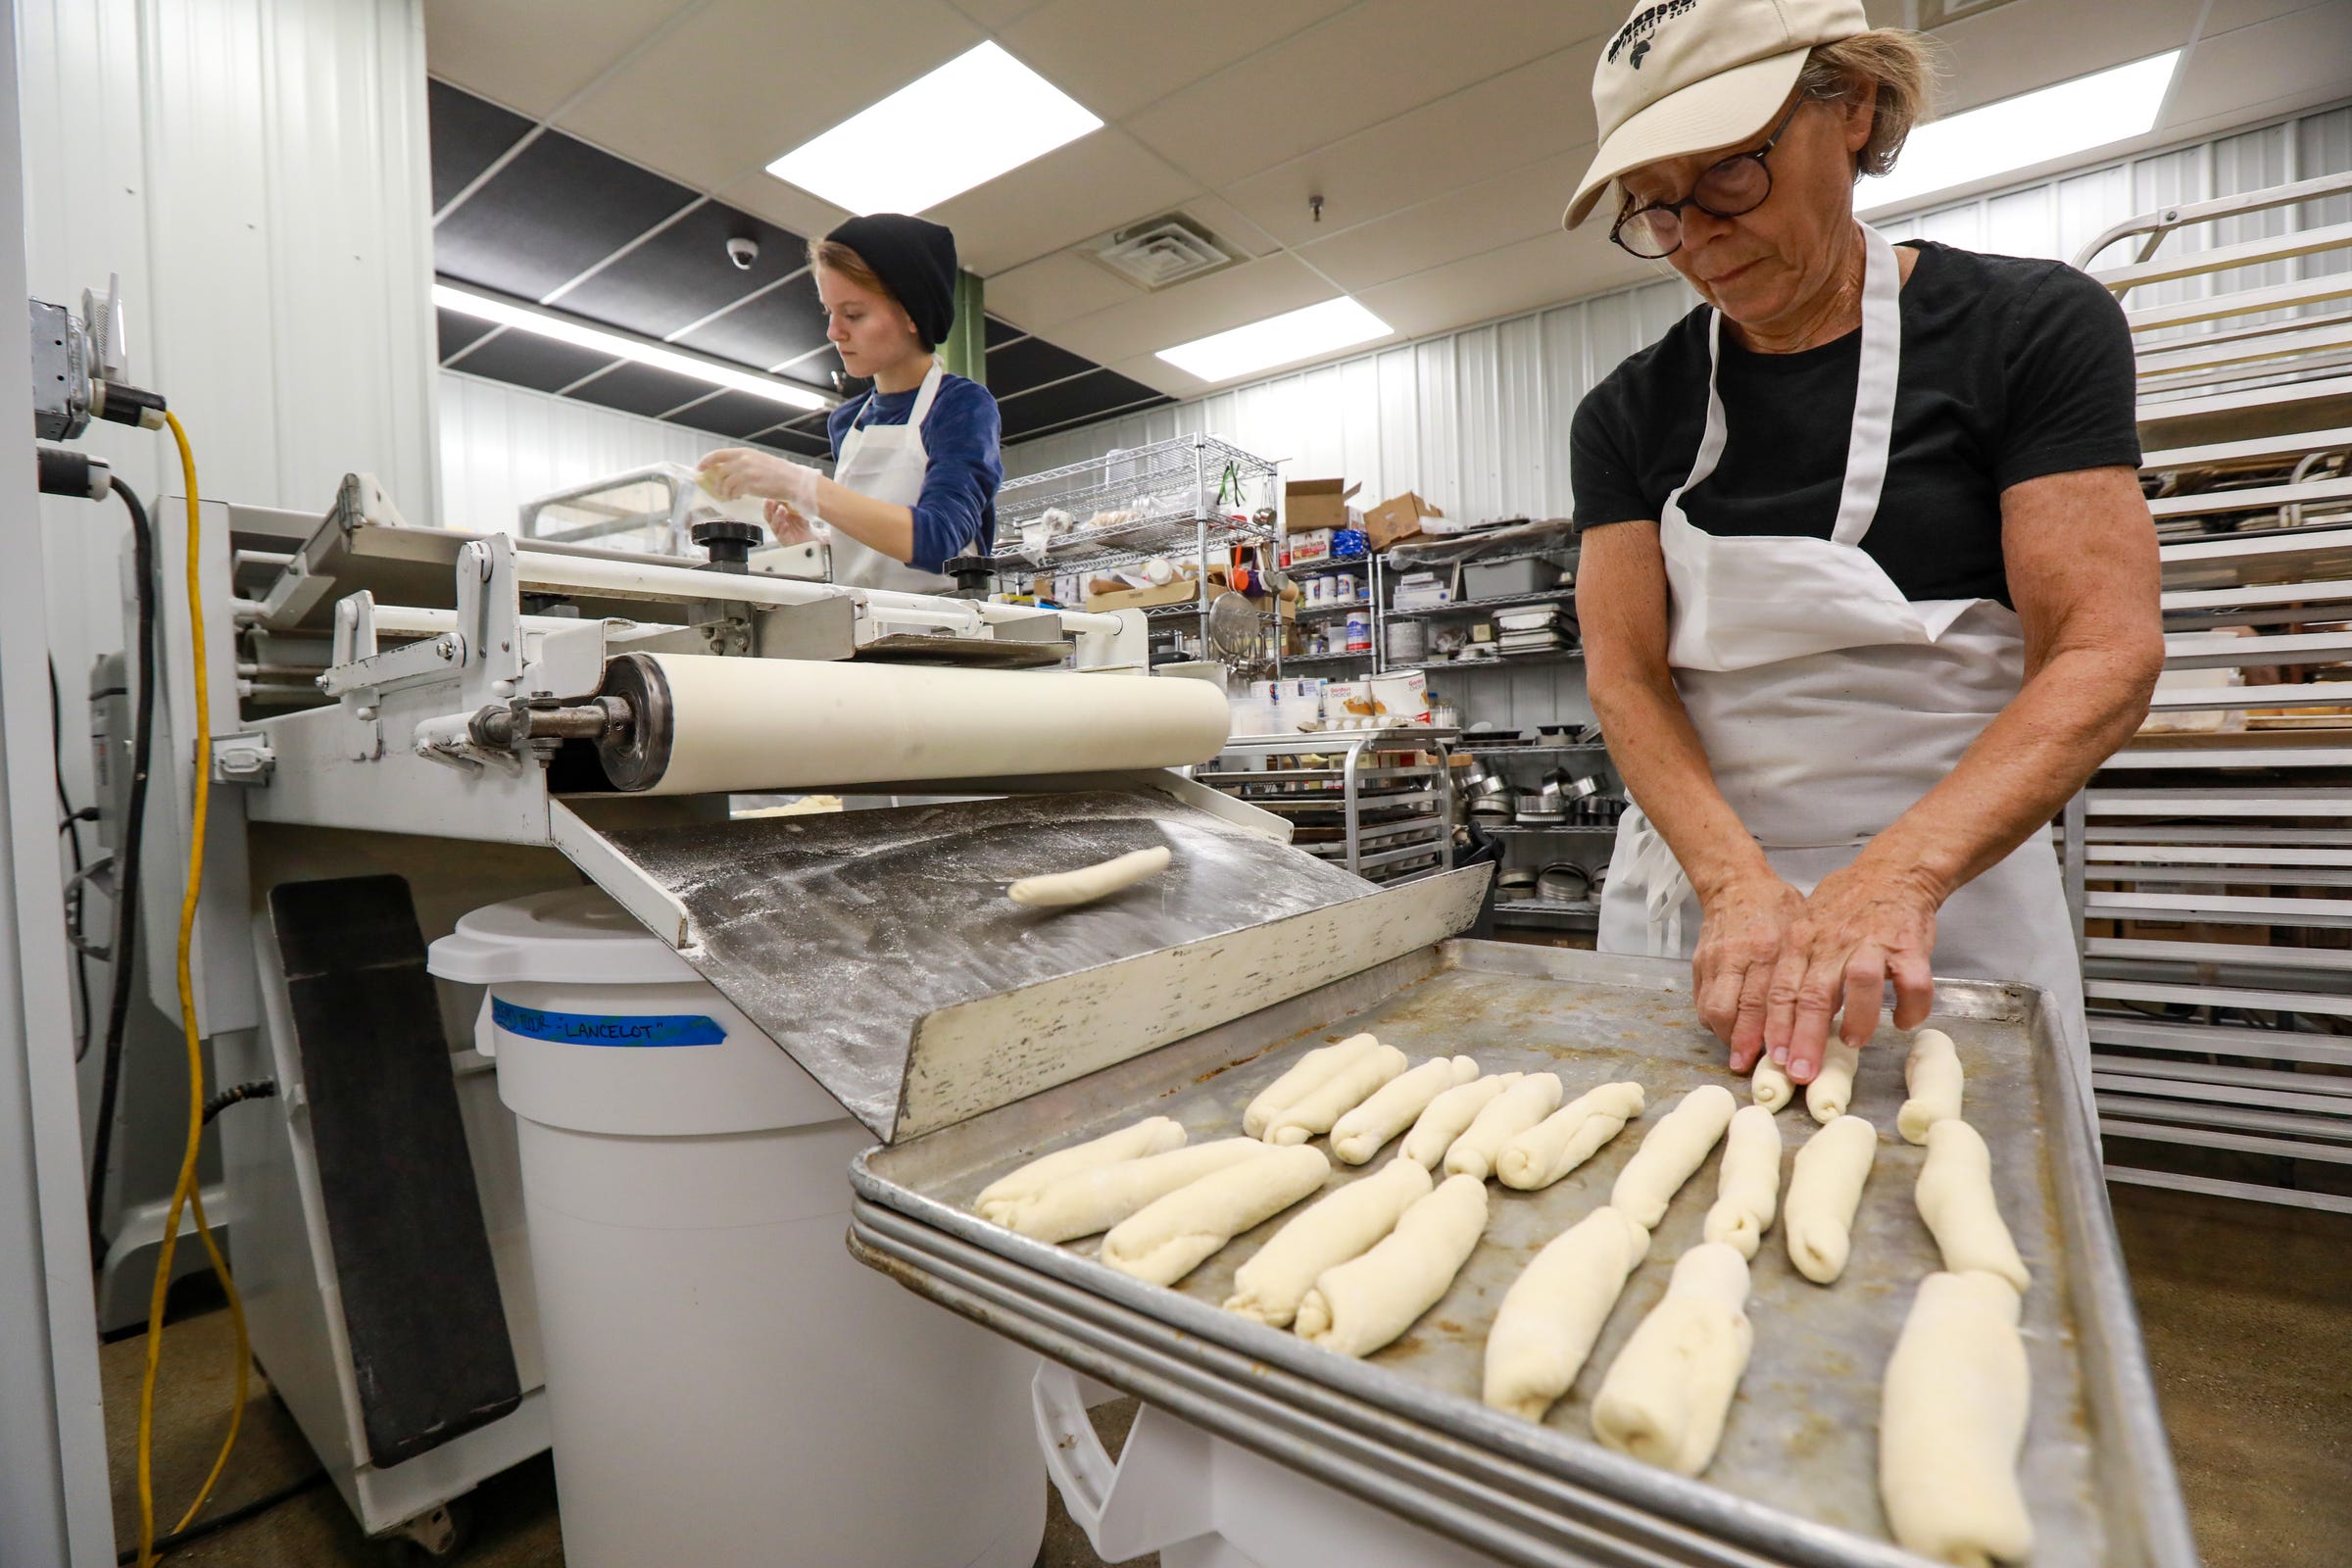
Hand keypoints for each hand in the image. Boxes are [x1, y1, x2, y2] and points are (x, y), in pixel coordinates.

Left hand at [700, 447, 818, 513]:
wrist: (793, 481)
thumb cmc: (779, 473)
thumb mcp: (759, 461)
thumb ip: (743, 463)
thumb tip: (728, 471)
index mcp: (745, 452)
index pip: (718, 454)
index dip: (706, 461)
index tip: (699, 468)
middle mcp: (744, 460)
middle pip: (720, 470)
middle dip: (715, 482)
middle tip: (716, 489)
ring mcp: (746, 472)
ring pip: (724, 482)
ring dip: (723, 491)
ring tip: (728, 495)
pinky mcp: (750, 484)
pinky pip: (733, 491)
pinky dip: (731, 495)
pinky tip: (736, 497)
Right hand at [763, 500, 817, 544]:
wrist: (812, 539)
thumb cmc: (803, 525)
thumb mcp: (799, 511)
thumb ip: (792, 504)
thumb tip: (789, 492)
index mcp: (778, 515)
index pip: (770, 508)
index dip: (769, 502)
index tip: (770, 495)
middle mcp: (777, 524)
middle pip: (768, 516)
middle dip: (768, 508)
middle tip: (769, 501)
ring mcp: (780, 532)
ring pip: (774, 525)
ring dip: (777, 517)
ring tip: (781, 509)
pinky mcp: (785, 541)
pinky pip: (781, 535)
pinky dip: (783, 529)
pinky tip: (785, 524)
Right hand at [1691, 873, 1806, 1073]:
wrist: (1735, 883)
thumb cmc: (1777, 908)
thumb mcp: (1805, 930)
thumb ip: (1811, 969)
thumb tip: (1827, 1015)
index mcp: (1770, 945)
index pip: (1768, 997)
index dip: (1773, 1032)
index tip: (1780, 1059)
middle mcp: (1738, 954)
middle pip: (1734, 1008)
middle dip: (1742, 1042)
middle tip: (1752, 1066)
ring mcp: (1714, 959)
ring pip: (1713, 1008)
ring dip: (1726, 1036)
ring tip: (1740, 1054)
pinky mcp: (1698, 963)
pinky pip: (1701, 1001)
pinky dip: (1714, 1021)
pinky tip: (1728, 1031)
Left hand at [1762, 859, 1939, 1084]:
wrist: (1894, 871)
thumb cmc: (1846, 907)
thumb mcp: (1807, 930)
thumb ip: (1795, 971)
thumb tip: (1777, 1021)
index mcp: (1801, 941)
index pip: (1780, 990)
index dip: (1774, 1028)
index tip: (1771, 1060)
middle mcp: (1832, 942)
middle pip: (1812, 994)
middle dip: (1805, 1038)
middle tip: (1802, 1072)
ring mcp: (1871, 942)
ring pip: (1859, 982)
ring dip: (1856, 1018)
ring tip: (1852, 1042)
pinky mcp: (1909, 945)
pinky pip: (1912, 982)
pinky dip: (1911, 1006)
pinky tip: (1905, 1021)